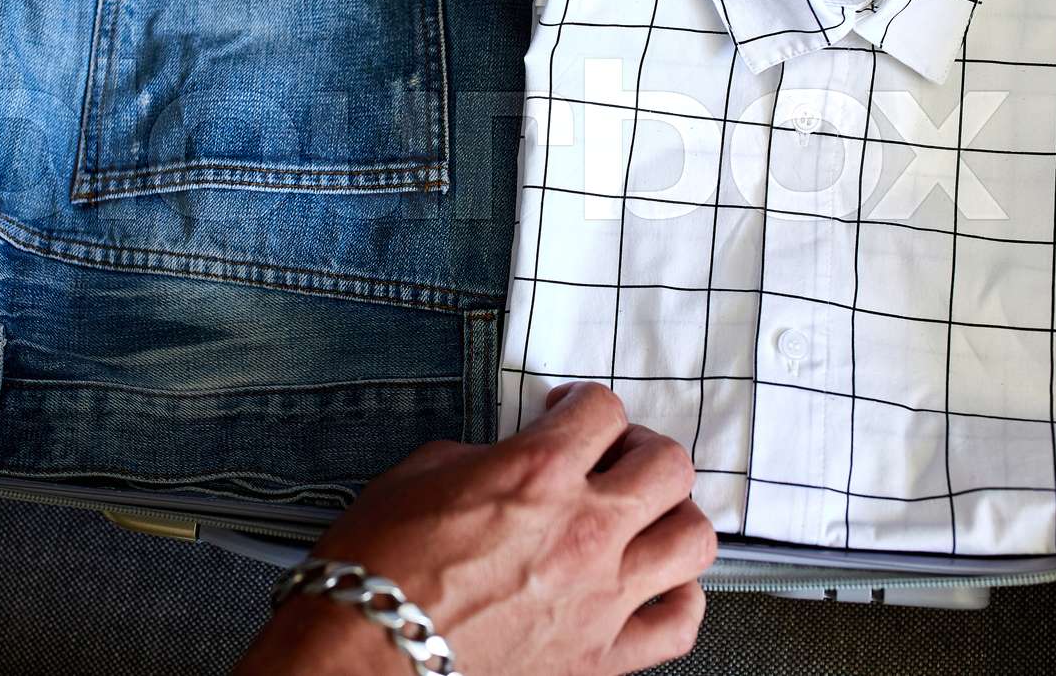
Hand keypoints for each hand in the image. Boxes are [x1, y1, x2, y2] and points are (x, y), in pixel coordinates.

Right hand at [234, 382, 715, 675]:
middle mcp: (584, 530)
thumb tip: (508, 459)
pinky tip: (654, 586)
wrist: (363, 656)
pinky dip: (679, 598)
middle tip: (614, 457)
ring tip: (644, 516)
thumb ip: (485, 456)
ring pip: (692, 539)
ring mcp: (601, 597)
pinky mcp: (601, 657)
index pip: (602, 410)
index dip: (583, 404)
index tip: (568, 415)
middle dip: (641, 449)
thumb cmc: (376, 570)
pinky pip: (680, 623)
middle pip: (668, 465)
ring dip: (672, 516)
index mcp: (537, 473)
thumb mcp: (419, 474)